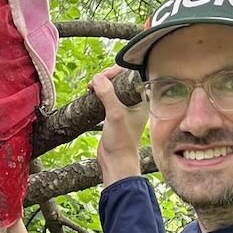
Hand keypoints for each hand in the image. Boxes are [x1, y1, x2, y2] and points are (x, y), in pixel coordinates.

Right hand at [90, 65, 148, 185]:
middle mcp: (134, 101)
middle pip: (120, 79)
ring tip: (91, 88)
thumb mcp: (114, 115)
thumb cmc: (121, 141)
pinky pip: (105, 96)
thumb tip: (97, 78)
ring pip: (112, 87)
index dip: (117, 71)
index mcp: (141, 99)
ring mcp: (124, 107)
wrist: (115, 161)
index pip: (131, 75)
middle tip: (95, 82)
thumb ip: (108, 95)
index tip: (104, 77)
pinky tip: (90, 94)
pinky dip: (97, 93)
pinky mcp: (113, 113)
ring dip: (100, 84)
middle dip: (106, 77)